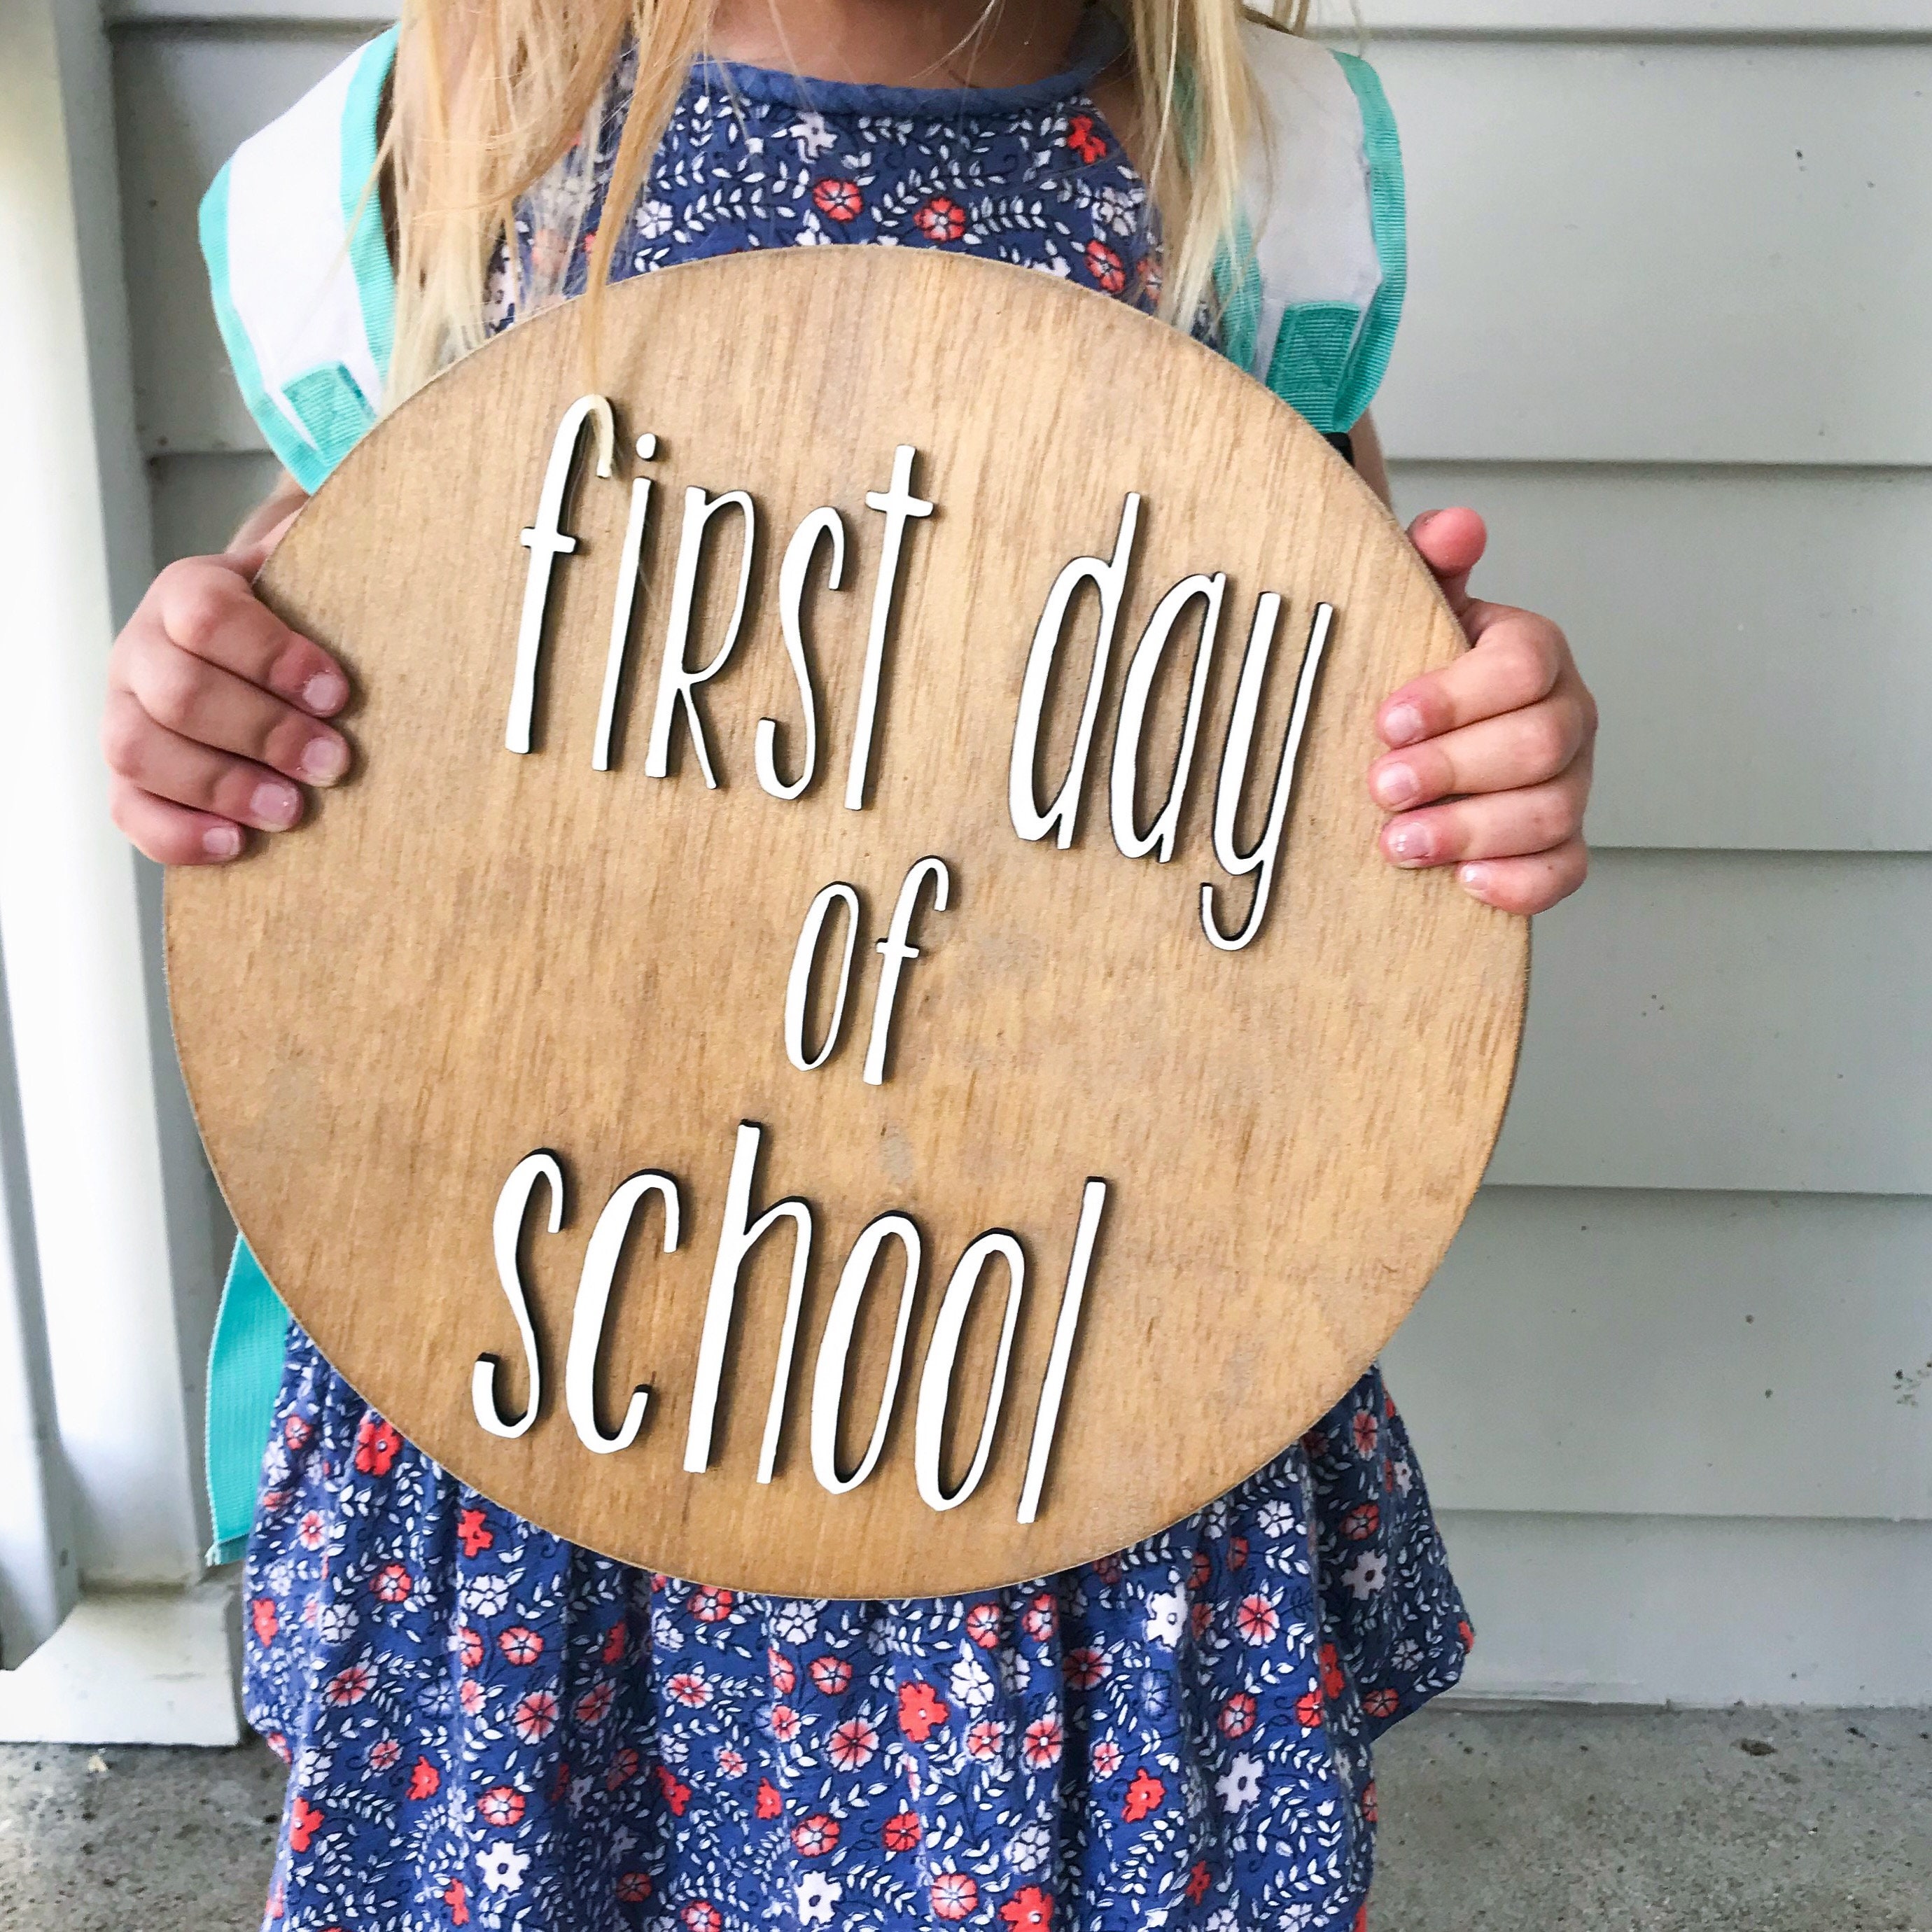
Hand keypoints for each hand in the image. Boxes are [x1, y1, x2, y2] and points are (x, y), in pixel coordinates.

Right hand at [103, 515, 352, 864]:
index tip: (338, 694)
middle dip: (263, 733)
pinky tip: (235, 844)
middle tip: (334, 765)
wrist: (244, 653)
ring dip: (222, 785)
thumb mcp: (308, 579)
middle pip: (179, 692)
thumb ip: (329, 558)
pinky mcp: (126, 777)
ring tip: (293, 810)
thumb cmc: (292, 623)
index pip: (207, 614)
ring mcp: (123, 713)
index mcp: (186, 592)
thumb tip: (367, 522)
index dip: (272, 656)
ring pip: (139, 751)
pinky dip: (176, 835)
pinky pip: (127, 810)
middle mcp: (141, 650)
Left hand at [1369, 507, 1593, 913]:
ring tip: (1400, 843)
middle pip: (1540, 744)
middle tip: (1381, 787)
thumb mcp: (1411, 606)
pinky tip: (1464, 881)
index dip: (1455, 696)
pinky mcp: (1559, 845)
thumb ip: (1429, 560)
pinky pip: (1565, 872)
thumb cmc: (1414, 669)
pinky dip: (1520, 883)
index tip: (1386, 720)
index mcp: (1534, 653)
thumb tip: (1455, 527)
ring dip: (1471, 830)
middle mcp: (1566, 716)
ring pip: (1552, 812)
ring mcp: (1569, 784)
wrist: (1413, 734)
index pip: (1525, 665)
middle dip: (1455, 769)